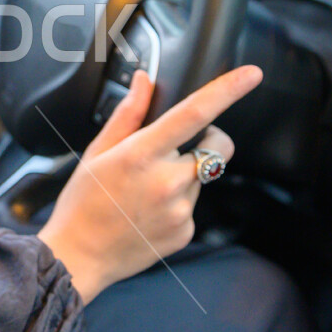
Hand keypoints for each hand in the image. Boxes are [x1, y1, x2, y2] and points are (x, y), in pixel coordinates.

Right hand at [36, 66, 263, 303]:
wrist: (79, 256)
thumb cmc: (83, 202)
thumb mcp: (97, 152)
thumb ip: (128, 113)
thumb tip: (144, 81)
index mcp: (141, 154)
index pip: (194, 114)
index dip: (227, 91)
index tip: (251, 75)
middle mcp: (167, 181)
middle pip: (216, 147)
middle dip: (208, 139)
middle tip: (178, 148)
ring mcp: (180, 209)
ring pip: (201, 177)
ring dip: (183, 176)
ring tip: (146, 191)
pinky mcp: (186, 231)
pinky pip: (192, 205)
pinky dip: (177, 203)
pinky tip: (148, 211)